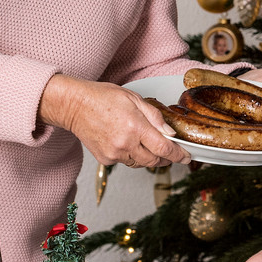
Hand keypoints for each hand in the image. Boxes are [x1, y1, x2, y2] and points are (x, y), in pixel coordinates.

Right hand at [39, 74, 188, 168]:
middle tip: (171, 151)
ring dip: (149, 157)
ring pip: (140, 163)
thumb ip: (155, 117)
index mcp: (135, 127)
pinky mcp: (105, 159)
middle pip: (154, 161)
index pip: (164, 149)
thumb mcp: (134, 99)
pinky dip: (132, 156)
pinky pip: (126, 162)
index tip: (187, 157)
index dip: (179, 155)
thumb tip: (170, 132)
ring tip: (147, 143)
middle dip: (166, 158)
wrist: (74, 106)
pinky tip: (128, 142)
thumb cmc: (102, 98)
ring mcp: (114, 154)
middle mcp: (125, 144)